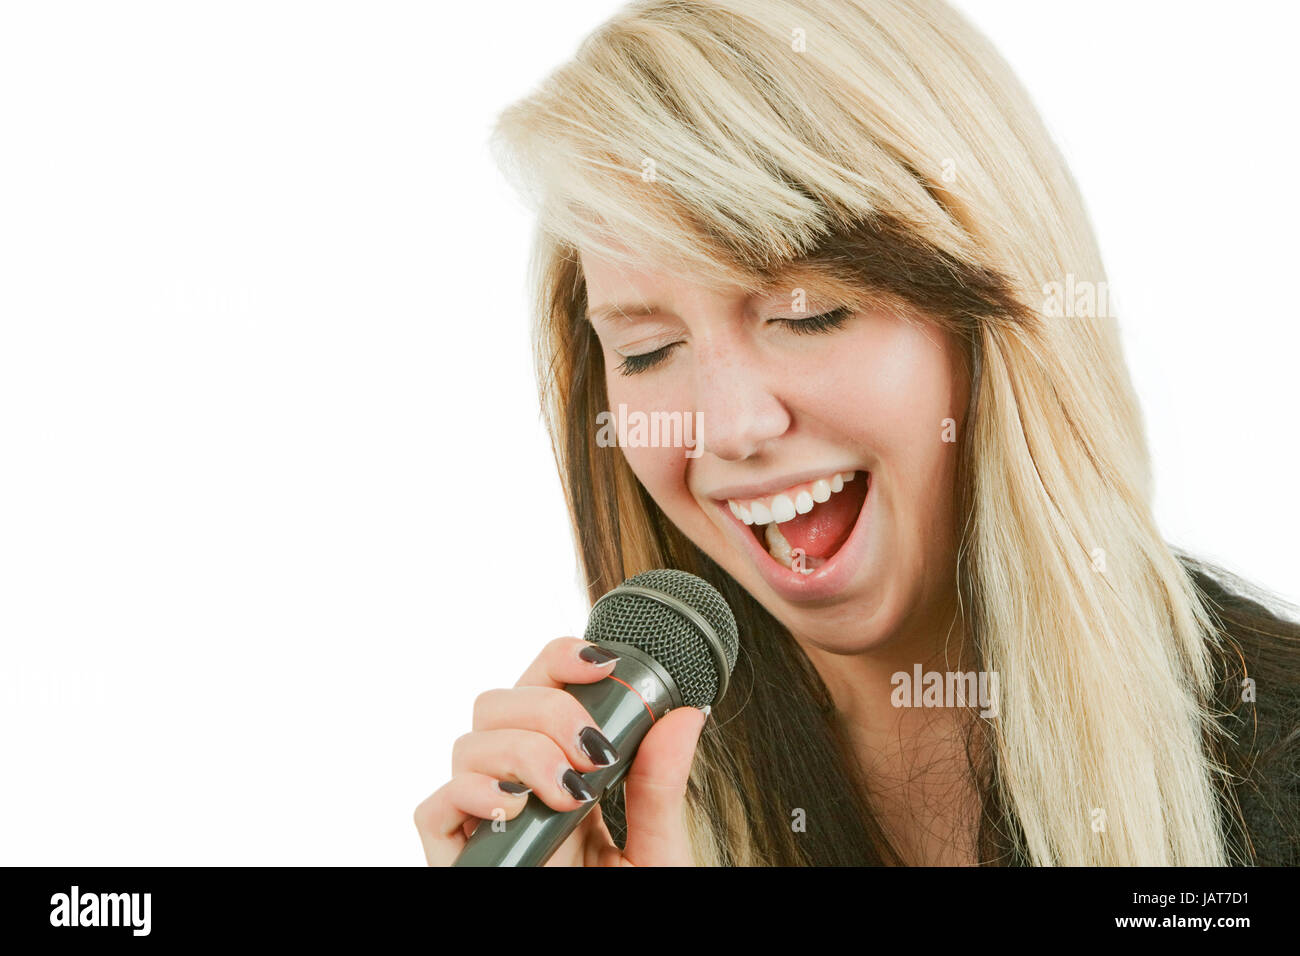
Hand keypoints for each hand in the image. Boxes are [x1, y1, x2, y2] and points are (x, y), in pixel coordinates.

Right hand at [414, 636, 708, 865]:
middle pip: (499, 700)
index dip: (562, 659)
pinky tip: (516, 809)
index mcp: (567, 772)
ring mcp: (486, 820)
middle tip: (593, 753)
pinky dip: (470, 794)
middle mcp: (520, 786)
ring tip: (567, 794)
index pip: (545, 687)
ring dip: (521, 751)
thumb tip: (685, 716)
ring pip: (469, 741)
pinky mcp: (456, 858)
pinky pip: (433, 805)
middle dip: (548, 710)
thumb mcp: (658, 854)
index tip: (605, 665)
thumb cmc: (626, 911)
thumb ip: (661, 787)